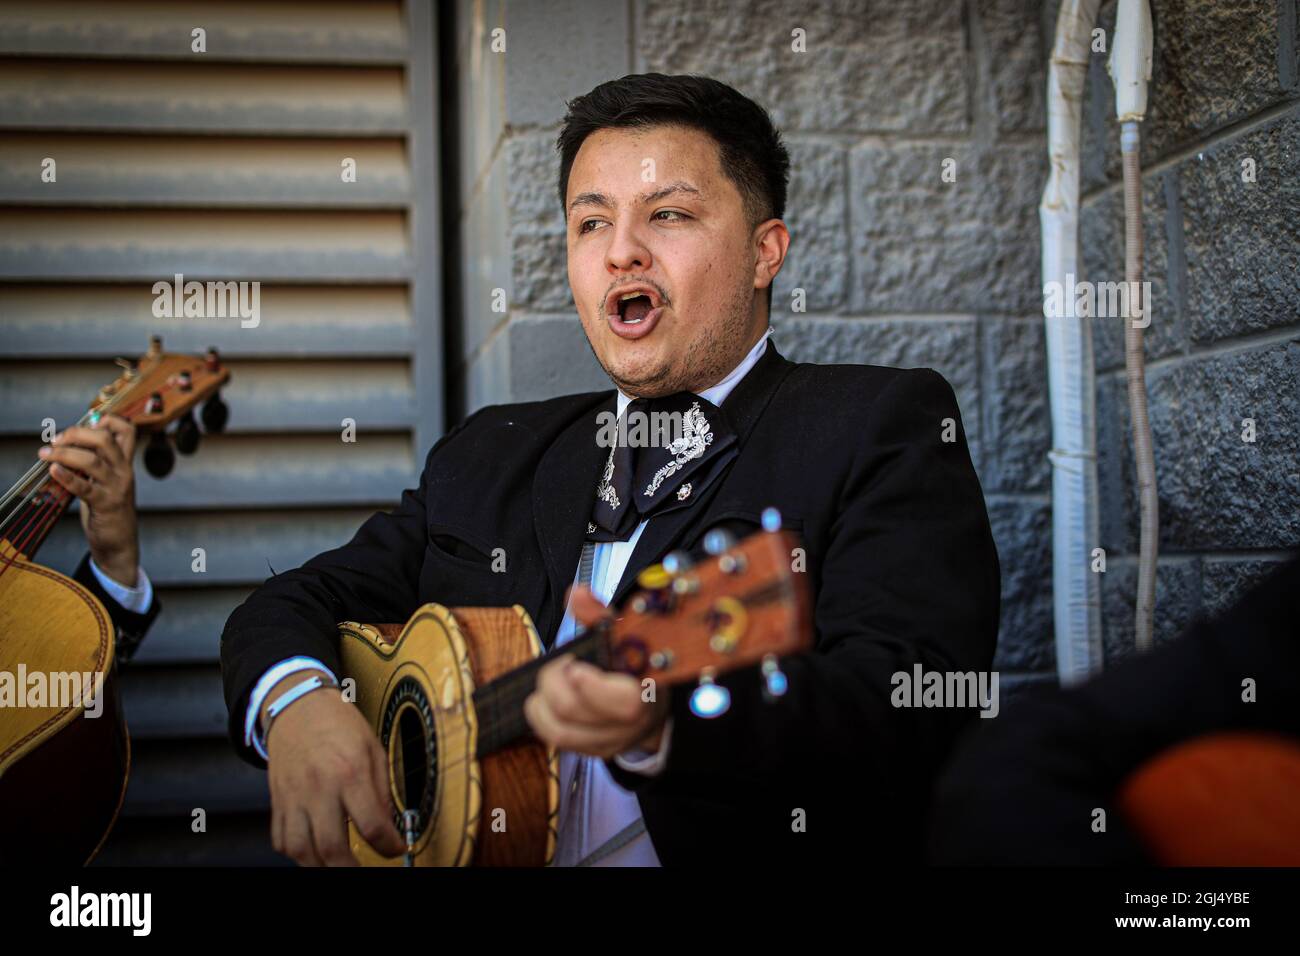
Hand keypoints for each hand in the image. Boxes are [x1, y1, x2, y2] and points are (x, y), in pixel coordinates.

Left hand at [39, 415, 139, 587]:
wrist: (119, 542)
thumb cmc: (108, 509)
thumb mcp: (107, 480)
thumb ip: (96, 461)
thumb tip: (71, 441)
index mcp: (125, 463)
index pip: (127, 430)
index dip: (108, 419)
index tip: (87, 423)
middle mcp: (124, 471)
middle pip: (105, 440)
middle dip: (77, 434)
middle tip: (57, 439)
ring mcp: (116, 488)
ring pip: (92, 460)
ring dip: (64, 453)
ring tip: (44, 454)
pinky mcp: (105, 504)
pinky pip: (84, 487)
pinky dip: (66, 476)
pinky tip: (53, 471)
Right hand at [263, 678, 405, 865]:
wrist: (298, 706)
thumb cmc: (339, 725)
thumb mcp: (373, 749)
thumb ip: (381, 789)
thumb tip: (389, 825)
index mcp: (350, 773)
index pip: (372, 824)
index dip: (389, 846)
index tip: (396, 849)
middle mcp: (319, 788)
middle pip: (331, 847)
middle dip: (351, 869)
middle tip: (363, 869)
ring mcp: (294, 797)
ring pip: (300, 850)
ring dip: (320, 866)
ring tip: (337, 864)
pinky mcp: (278, 801)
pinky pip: (281, 839)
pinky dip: (295, 852)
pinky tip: (312, 849)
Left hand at [524, 584, 671, 758]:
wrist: (652, 704)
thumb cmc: (635, 662)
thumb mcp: (624, 633)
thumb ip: (598, 614)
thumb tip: (576, 594)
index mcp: (646, 690)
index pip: (623, 701)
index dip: (592, 685)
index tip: (574, 665)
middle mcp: (629, 723)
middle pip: (574, 710)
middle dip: (553, 681)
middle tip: (560, 665)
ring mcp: (609, 741)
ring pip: (559, 730)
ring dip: (541, 700)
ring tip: (550, 682)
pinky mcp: (593, 751)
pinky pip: (556, 740)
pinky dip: (542, 716)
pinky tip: (546, 699)